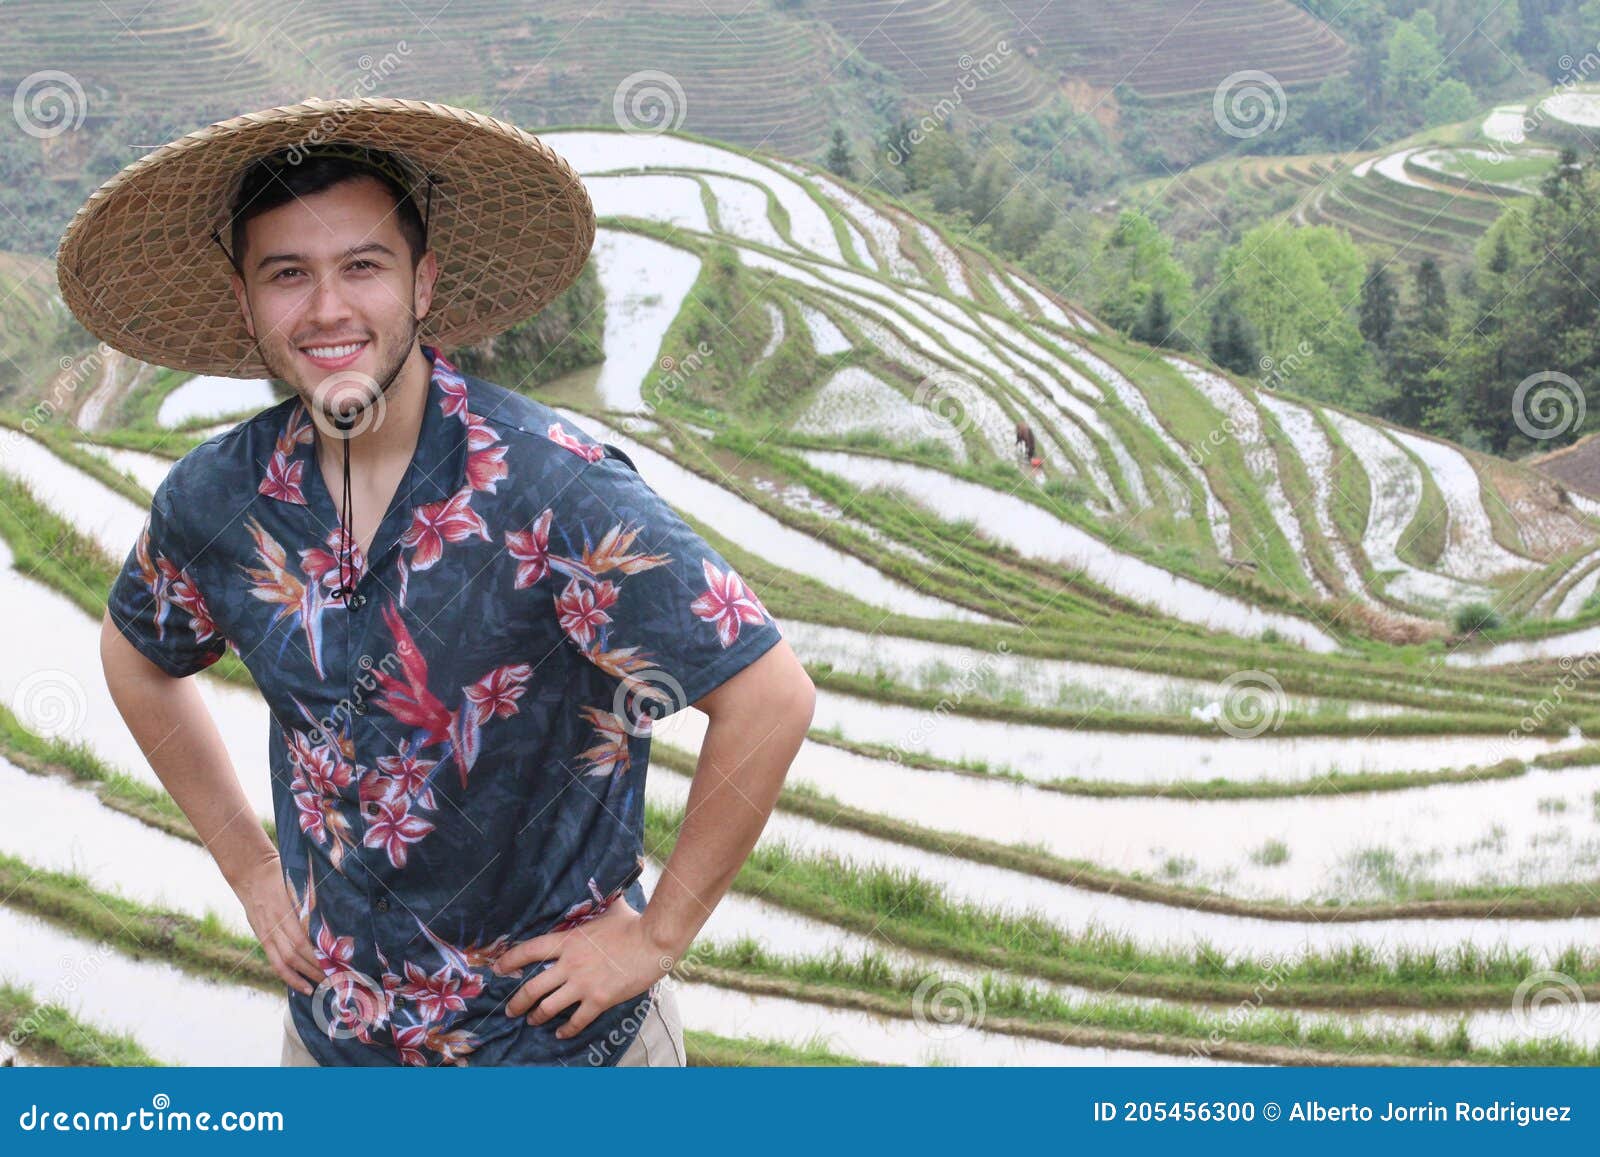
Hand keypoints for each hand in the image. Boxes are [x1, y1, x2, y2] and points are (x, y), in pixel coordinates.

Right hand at [234, 853, 323, 996]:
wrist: (250, 872)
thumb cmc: (280, 872)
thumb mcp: (298, 883)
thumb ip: (310, 900)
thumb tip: (335, 913)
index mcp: (286, 911)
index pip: (303, 941)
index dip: (317, 956)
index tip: (334, 965)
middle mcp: (275, 925)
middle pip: (295, 955)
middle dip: (314, 969)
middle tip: (333, 980)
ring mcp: (266, 932)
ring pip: (283, 961)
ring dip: (300, 977)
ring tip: (316, 988)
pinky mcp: (261, 935)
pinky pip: (273, 959)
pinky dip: (286, 973)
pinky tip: (298, 983)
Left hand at [492, 899, 671, 1039]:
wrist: (653, 941)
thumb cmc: (633, 923)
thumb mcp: (607, 910)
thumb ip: (596, 906)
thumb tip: (598, 889)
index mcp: (569, 940)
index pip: (529, 950)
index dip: (509, 960)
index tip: (498, 968)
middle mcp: (570, 964)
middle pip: (532, 988)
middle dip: (517, 1002)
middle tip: (511, 1010)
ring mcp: (583, 984)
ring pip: (548, 1007)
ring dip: (537, 1016)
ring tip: (532, 1021)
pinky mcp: (599, 1000)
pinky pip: (576, 1021)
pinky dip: (566, 1030)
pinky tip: (562, 1033)